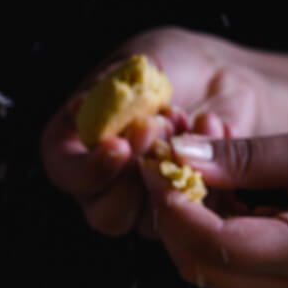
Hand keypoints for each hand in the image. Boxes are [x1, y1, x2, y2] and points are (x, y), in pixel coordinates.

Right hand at [40, 26, 287, 237]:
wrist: (220, 78)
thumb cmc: (170, 66)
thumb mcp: (137, 64)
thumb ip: (113, 90)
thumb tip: (85, 107)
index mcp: (75, 145)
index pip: (66, 173)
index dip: (91, 169)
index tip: (120, 146)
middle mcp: (103, 183)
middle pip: (105, 214)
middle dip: (139, 177)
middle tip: (161, 128)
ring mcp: (142, 203)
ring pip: (149, 224)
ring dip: (174, 174)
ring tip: (189, 122)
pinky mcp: (181, 211)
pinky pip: (192, 218)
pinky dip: (206, 180)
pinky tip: (214, 133)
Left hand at [142, 118, 287, 287]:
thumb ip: (252, 158)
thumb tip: (183, 156)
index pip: (215, 245)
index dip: (174, 206)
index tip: (156, 160)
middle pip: (203, 268)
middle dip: (172, 216)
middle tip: (167, 158)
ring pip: (213, 269)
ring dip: (191, 219)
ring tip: (196, 159)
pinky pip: (235, 263)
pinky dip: (216, 224)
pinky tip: (222, 180)